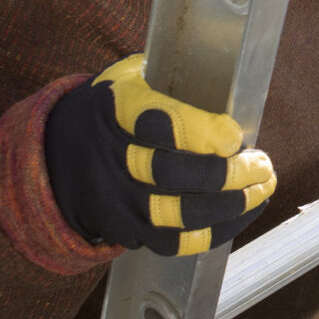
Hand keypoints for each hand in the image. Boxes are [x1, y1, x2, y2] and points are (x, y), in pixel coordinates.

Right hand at [43, 54, 275, 256]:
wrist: (56, 154)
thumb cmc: (115, 109)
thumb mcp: (131, 77)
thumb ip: (172, 77)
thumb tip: (235, 79)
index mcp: (116, 107)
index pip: (155, 122)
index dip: (199, 132)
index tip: (234, 135)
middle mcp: (110, 156)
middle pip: (169, 174)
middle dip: (225, 174)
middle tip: (261, 165)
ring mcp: (115, 198)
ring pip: (175, 214)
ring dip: (229, 205)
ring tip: (263, 188)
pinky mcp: (124, 231)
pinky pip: (174, 241)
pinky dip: (216, 230)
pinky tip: (244, 211)